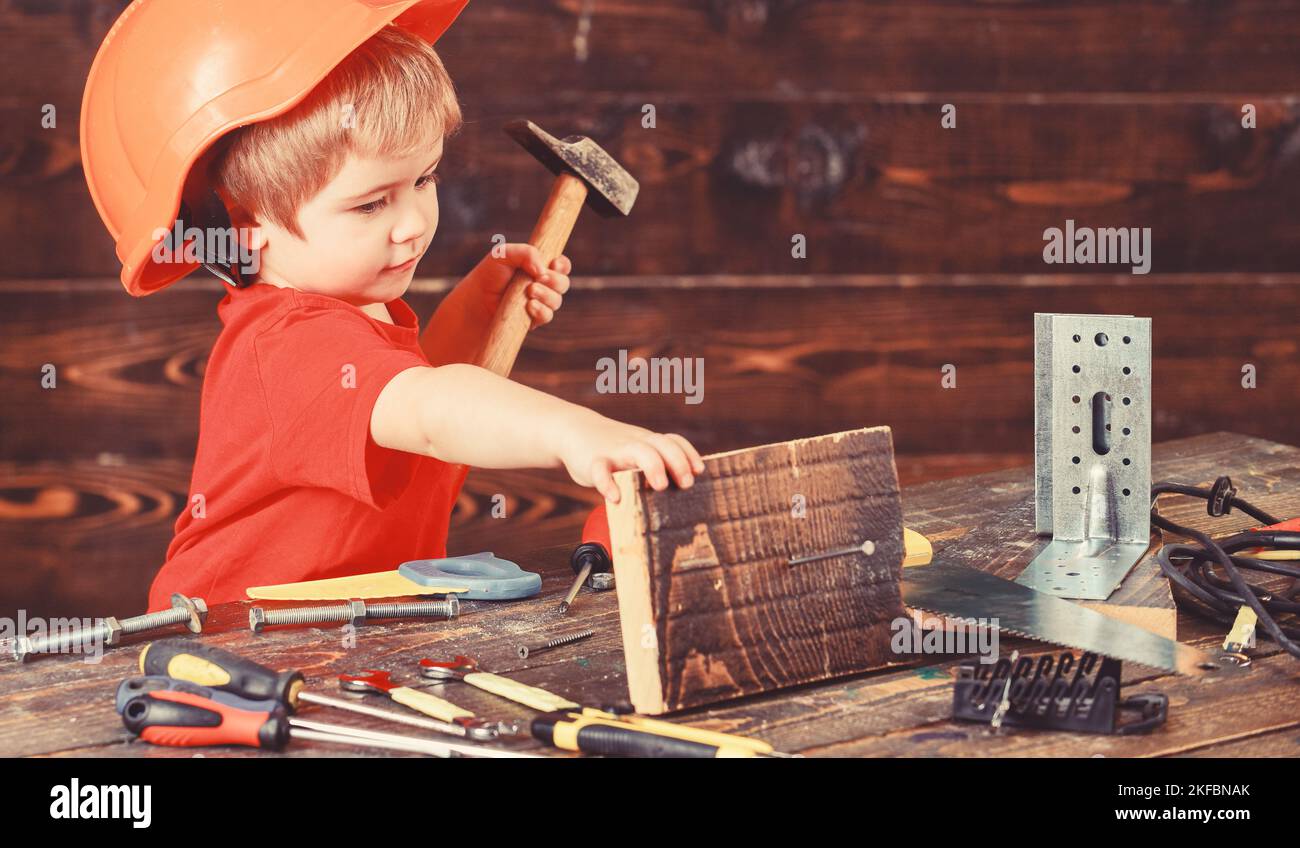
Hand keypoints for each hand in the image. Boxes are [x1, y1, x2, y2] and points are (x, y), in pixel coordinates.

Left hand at [463, 243, 570, 328]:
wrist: (475, 302)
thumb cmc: (488, 275)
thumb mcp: (503, 254)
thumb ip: (525, 252)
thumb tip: (543, 270)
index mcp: (538, 267)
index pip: (561, 265)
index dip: (562, 265)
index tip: (554, 264)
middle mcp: (541, 285)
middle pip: (563, 283)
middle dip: (556, 280)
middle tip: (541, 278)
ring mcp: (539, 303)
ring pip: (556, 300)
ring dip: (547, 295)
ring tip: (530, 291)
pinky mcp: (533, 320)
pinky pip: (547, 316)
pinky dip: (541, 310)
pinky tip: (529, 306)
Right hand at [560, 415, 705, 503]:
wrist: (572, 430)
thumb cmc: (610, 448)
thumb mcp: (634, 451)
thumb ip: (651, 466)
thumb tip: (676, 494)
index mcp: (647, 441)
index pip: (673, 441)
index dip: (688, 454)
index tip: (699, 471)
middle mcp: (635, 443)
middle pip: (661, 444)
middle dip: (677, 462)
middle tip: (686, 484)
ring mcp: (615, 450)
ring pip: (638, 450)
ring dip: (653, 466)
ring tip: (660, 486)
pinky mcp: (593, 460)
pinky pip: (601, 469)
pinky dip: (608, 483)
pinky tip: (615, 498)